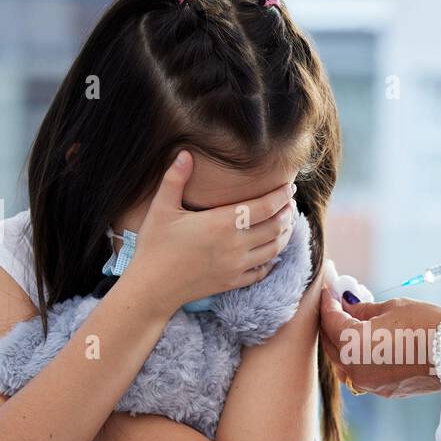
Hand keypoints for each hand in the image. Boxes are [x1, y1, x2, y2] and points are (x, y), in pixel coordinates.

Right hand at [122, 151, 297, 318]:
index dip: (281, 196)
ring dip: (284, 234)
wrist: (151, 287)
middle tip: (289, 203)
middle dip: (287, 213)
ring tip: (286, 223)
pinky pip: (262, 271)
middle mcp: (235, 245)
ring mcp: (236, 266)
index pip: (265, 206)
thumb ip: (175, 178)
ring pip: (273, 249)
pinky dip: (272, 260)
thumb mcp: (161, 208)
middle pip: (275, 226)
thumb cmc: (154, 245)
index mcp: (222, 223)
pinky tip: (272, 252)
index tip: (289, 187)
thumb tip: (185, 153)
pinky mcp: (233, 283)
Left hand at [319, 293, 440, 397]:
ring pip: (342, 361)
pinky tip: (366, 341)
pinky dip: (357, 356)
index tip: (329, 289)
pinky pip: (359, 371)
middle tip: (337, 302)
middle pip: (330, 343)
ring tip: (351, 321)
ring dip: (342, 342)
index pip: (329, 321)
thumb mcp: (392, 308)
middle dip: (331, 322)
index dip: (328, 302)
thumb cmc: (426, 324)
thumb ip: (362, 309)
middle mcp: (354, 368)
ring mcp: (367, 383)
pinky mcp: (380, 390)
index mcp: (353, 344)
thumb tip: (347, 305)